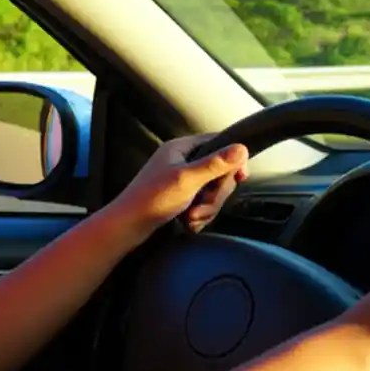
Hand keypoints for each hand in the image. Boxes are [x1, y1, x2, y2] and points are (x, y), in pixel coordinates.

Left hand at [98, 133, 248, 244]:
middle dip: (215, 194)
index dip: (232, 160)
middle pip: (218, 173)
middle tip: (202, 204)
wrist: (127, 227)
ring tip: (191, 217)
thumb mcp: (187, 179)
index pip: (217, 143)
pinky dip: (198, 216)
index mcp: (181, 149)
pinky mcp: (180, 198)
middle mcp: (182, 161)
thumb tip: (241, 148)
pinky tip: (187, 223)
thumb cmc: (151, 199)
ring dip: (206, 209)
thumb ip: (215, 164)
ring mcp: (181, 181)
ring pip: (211, 192)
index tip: (241, 176)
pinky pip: (202, 205)